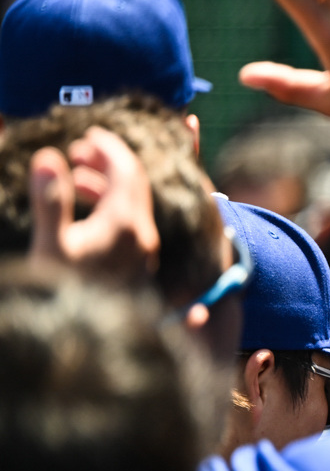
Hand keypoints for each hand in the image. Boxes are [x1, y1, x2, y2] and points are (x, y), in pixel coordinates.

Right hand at [28, 128, 160, 283]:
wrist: (84, 337)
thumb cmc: (63, 290)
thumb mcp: (51, 243)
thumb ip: (50, 199)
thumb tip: (46, 156)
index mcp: (126, 223)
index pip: (127, 171)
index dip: (109, 146)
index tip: (88, 133)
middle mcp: (143, 235)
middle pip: (134, 184)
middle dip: (108, 161)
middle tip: (78, 148)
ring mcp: (143, 251)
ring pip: (132, 203)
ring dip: (105, 183)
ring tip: (73, 173)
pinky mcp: (137, 264)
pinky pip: (130, 222)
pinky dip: (110, 204)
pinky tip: (84, 207)